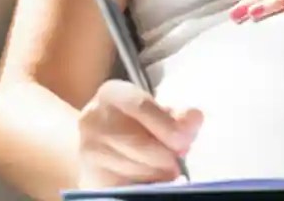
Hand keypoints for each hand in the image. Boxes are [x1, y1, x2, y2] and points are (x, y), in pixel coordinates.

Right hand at [76, 80, 202, 188]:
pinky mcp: (91, 179)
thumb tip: (194, 118)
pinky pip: (128, 188)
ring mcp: (88, 152)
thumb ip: (178, 115)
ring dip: (157, 176)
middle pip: (143, 145)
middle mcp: (94, 120)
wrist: (95, 143)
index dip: (169, 128)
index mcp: (112, 94)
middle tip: (175, 163)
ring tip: (159, 171)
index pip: (143, 108)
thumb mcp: (154, 111)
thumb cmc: (132, 124)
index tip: (185, 143)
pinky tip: (147, 181)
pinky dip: (144, 186)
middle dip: (167, 158)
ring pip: (138, 172)